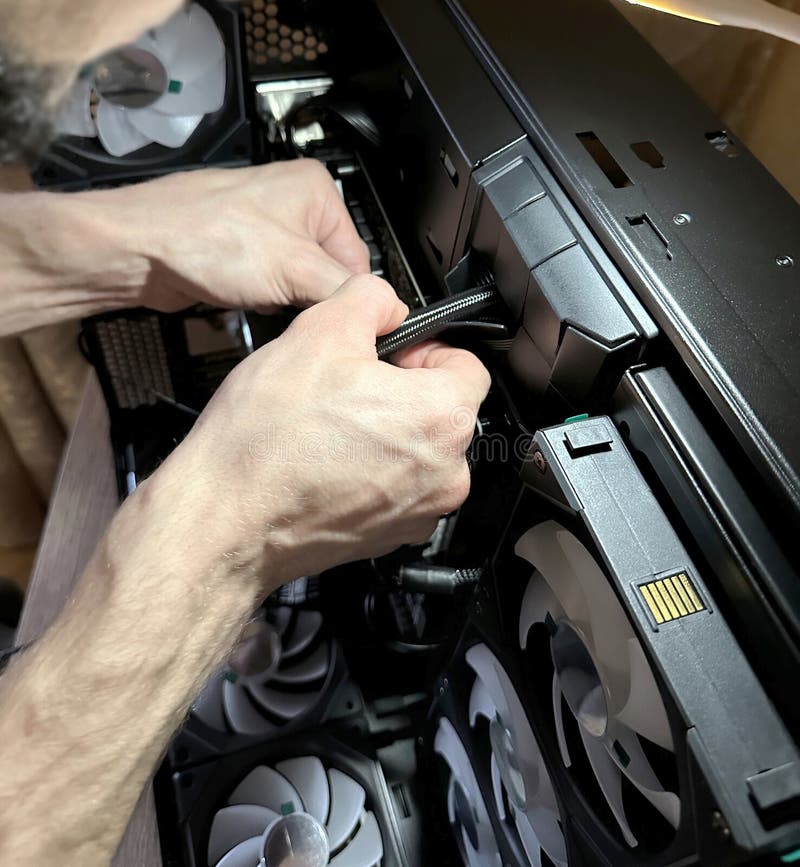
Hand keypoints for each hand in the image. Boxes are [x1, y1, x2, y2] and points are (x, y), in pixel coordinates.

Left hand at [80, 158, 369, 312]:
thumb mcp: (293, 268)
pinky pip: (273, 288)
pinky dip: (265, 301)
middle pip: (330, 272)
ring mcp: (265, 229)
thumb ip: (344, 290)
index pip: (359, 258)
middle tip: (289, 303)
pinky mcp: (243, 255)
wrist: (137, 252)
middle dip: (311, 297)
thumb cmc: (201, 237)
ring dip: (285, 302)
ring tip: (261, 296)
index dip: (347, 293)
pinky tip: (246, 299)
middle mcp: (292, 205)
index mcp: (316, 191)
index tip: (340, 318)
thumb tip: (385, 310)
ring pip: (300, 284)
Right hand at [153, 274, 490, 588]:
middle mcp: (445, 473)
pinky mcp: (390, 535)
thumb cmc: (265, 444)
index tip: (387, 352)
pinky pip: (397, 487)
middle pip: (441, 409)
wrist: (224, 522)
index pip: (466, 362)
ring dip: (385, 431)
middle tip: (345, 385)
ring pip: (418, 450)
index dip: (421, 347)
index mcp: (441, 417)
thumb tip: (385, 303)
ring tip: (329, 426)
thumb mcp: (317, 332)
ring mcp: (419, 511)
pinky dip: (372, 471)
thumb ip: (370, 299)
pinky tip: (327, 461)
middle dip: (400, 389)